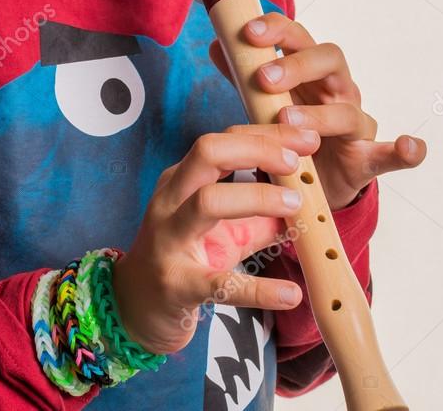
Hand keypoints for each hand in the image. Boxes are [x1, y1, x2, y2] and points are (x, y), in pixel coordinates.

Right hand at [112, 122, 320, 354]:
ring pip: (207, 202)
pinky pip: (219, 283)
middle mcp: (171, 200)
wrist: (135, 308)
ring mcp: (169, 241)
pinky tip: (291, 294)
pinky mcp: (177, 285)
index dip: (265, 134)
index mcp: (182, 180)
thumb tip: (306, 201)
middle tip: (296, 162)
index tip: (306, 138)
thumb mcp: (225, 230)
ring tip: (295, 205)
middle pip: (208, 152)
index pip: (223, 139)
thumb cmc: (185, 257)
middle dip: (257, 149)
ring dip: (257, 197)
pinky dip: (259, 289)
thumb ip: (262, 215)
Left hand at [209, 12, 426, 211]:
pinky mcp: (366, 160)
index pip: (298, 37)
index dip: (277, 30)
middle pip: (328, 60)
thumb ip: (245, 75)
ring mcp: (355, 124)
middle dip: (297, 64)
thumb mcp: (266, 101)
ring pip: (348, 110)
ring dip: (319, 114)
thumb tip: (216, 45)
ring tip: (288, 121)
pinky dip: (405, 151)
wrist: (314, 180)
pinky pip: (391, 154)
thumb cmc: (292, 130)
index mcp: (310, 71)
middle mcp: (337, 90)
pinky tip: (411, 147)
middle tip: (265, 78)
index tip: (249, 32)